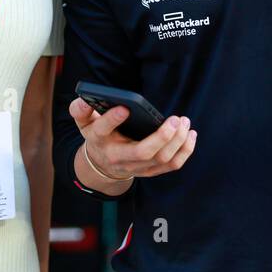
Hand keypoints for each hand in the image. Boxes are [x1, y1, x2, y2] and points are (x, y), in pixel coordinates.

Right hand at [68, 98, 196, 180]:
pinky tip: (190, 134)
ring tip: (184, 121)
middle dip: (162, 136)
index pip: (103, 130)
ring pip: (161, 159)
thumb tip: (83, 100)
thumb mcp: (84, 122)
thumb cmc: (98, 135)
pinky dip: (185, 151)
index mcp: (99, 140)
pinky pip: (172, 165)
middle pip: (143, 151)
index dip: (112, 120)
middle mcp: (118, 157)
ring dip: (178, 141)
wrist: (102, 164)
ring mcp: (136, 167)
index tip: (125, 107)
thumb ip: (81, 110)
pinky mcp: (150, 171)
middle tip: (175, 119)